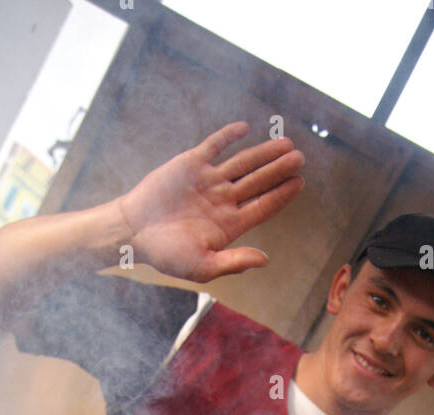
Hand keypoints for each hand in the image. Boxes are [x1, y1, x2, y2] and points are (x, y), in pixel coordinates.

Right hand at [116, 121, 304, 281]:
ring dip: (264, 153)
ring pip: (242, 163)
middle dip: (279, 169)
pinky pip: (213, 146)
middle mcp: (223, 200)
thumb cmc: (166, 255)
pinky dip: (227, 136)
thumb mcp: (202, 266)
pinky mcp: (190, 165)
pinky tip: (244, 128)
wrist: (133, 232)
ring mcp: (208, 181)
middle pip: (258, 181)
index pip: (263, 206)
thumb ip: (234, 262)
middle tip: (300, 158)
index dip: (282, 194)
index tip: (300, 182)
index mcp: (229, 224)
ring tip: (286, 143)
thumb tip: (265, 260)